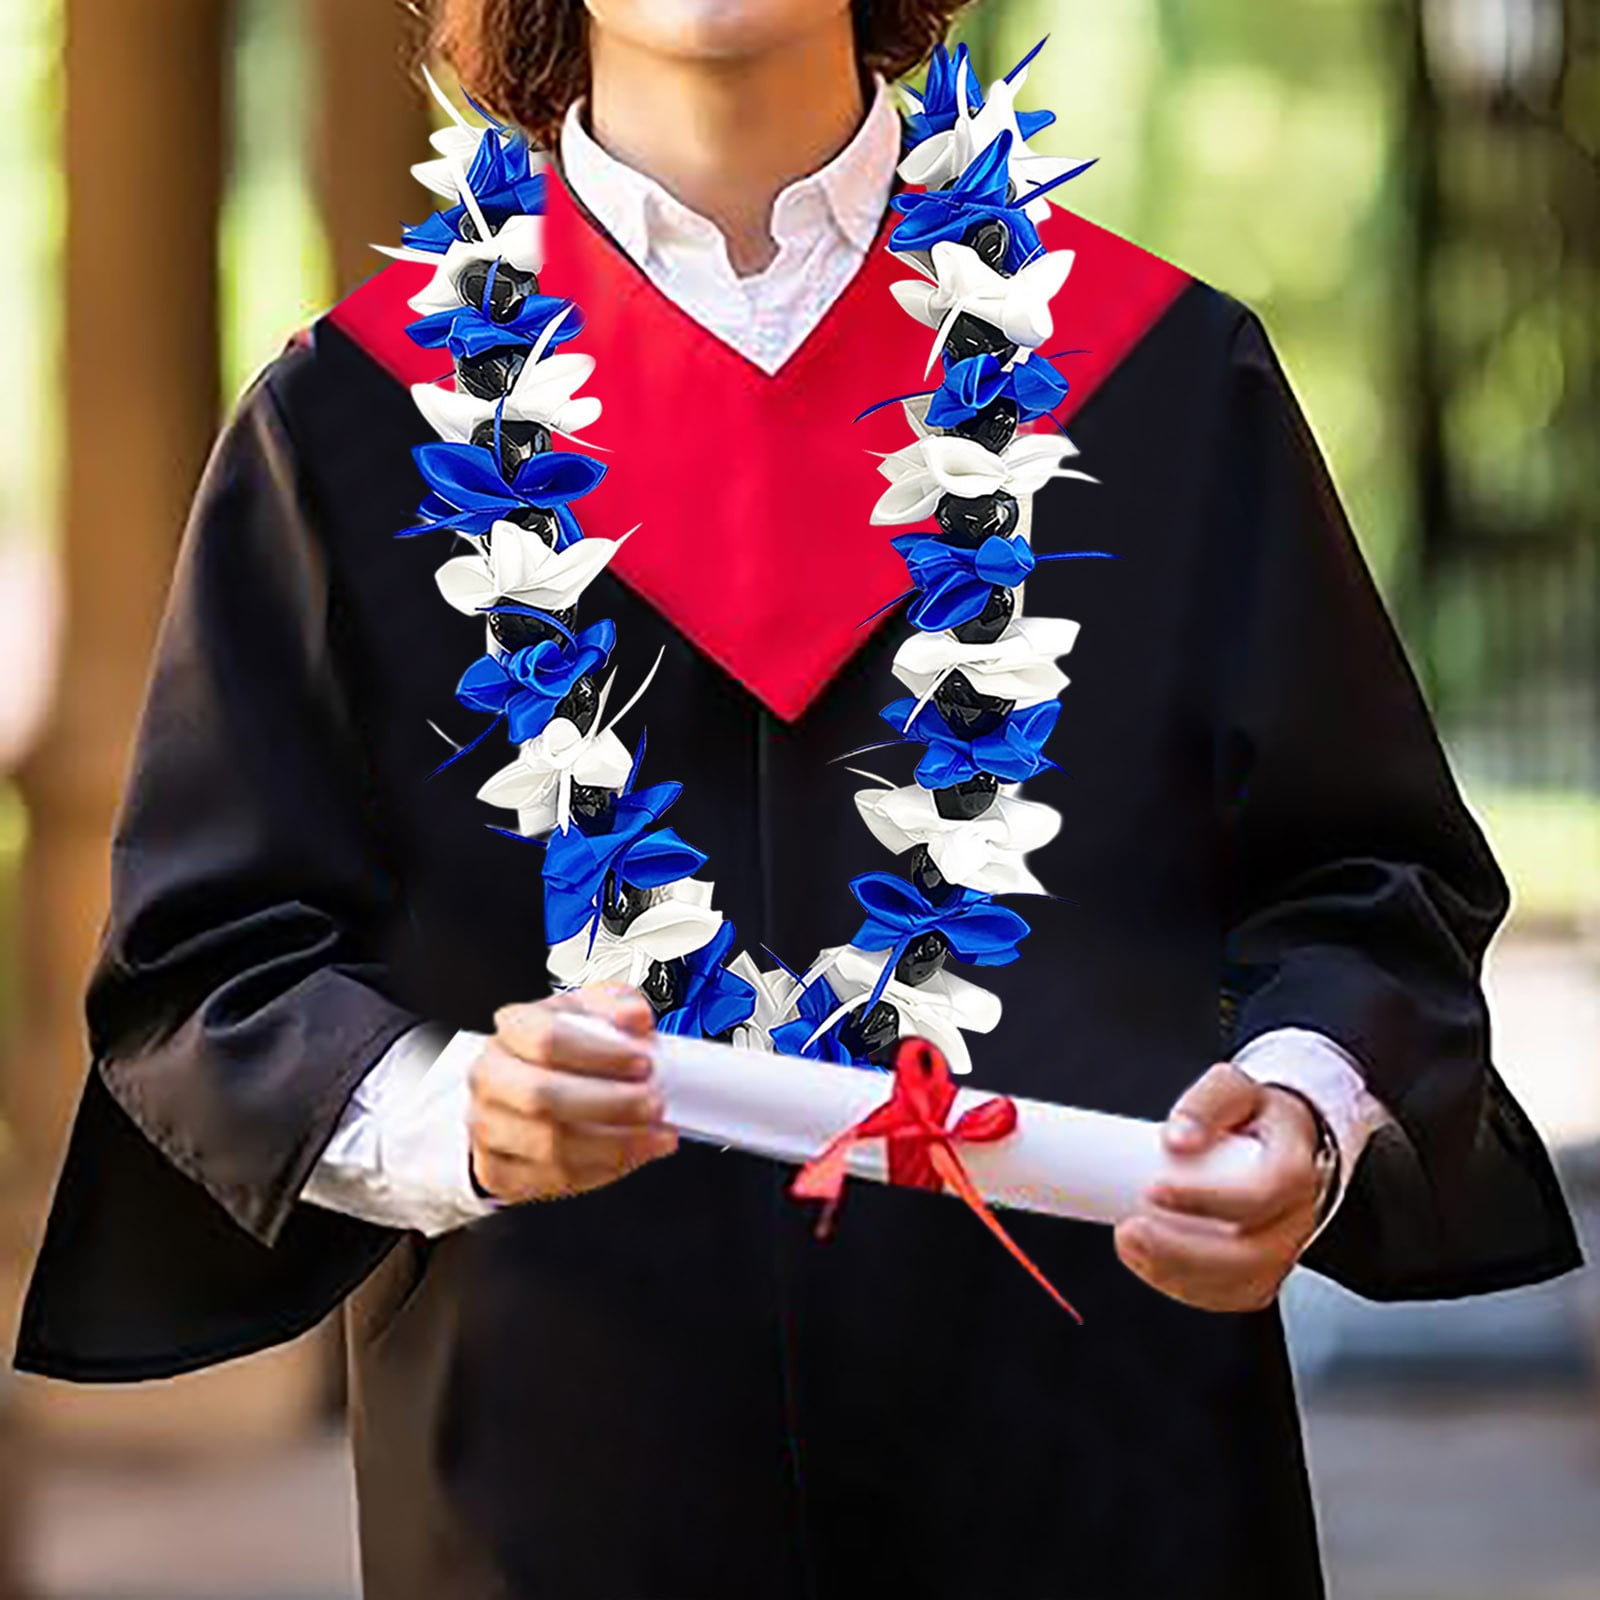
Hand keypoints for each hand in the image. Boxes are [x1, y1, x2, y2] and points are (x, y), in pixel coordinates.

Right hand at [469, 985, 678, 1202]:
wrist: (528, 1084)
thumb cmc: (567, 1045)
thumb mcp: (594, 1009)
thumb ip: (617, 1003)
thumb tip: (634, 1017)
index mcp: (512, 1029)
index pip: (546, 1039)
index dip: (600, 1054)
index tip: (643, 1062)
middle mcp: (492, 1077)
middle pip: (542, 1097)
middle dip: (610, 1105)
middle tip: (654, 1104)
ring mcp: (488, 1126)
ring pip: (549, 1147)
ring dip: (614, 1145)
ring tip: (654, 1134)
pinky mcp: (499, 1170)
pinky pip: (551, 1181)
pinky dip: (601, 1172)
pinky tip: (631, 1155)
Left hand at [1113, 1062, 1323, 1312]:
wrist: (1277, 1140)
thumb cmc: (1253, 1115)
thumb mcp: (1232, 1089)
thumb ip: (1205, 1103)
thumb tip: (1177, 1139)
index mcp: (1295, 1167)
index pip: (1264, 1194)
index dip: (1209, 1200)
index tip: (1153, 1188)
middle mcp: (1298, 1217)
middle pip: (1254, 1255)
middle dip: (1184, 1253)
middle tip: (1129, 1230)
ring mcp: (1284, 1251)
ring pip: (1241, 1286)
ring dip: (1178, 1275)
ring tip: (1127, 1243)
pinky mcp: (1263, 1273)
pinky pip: (1231, 1297)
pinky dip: (1186, 1289)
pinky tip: (1148, 1265)